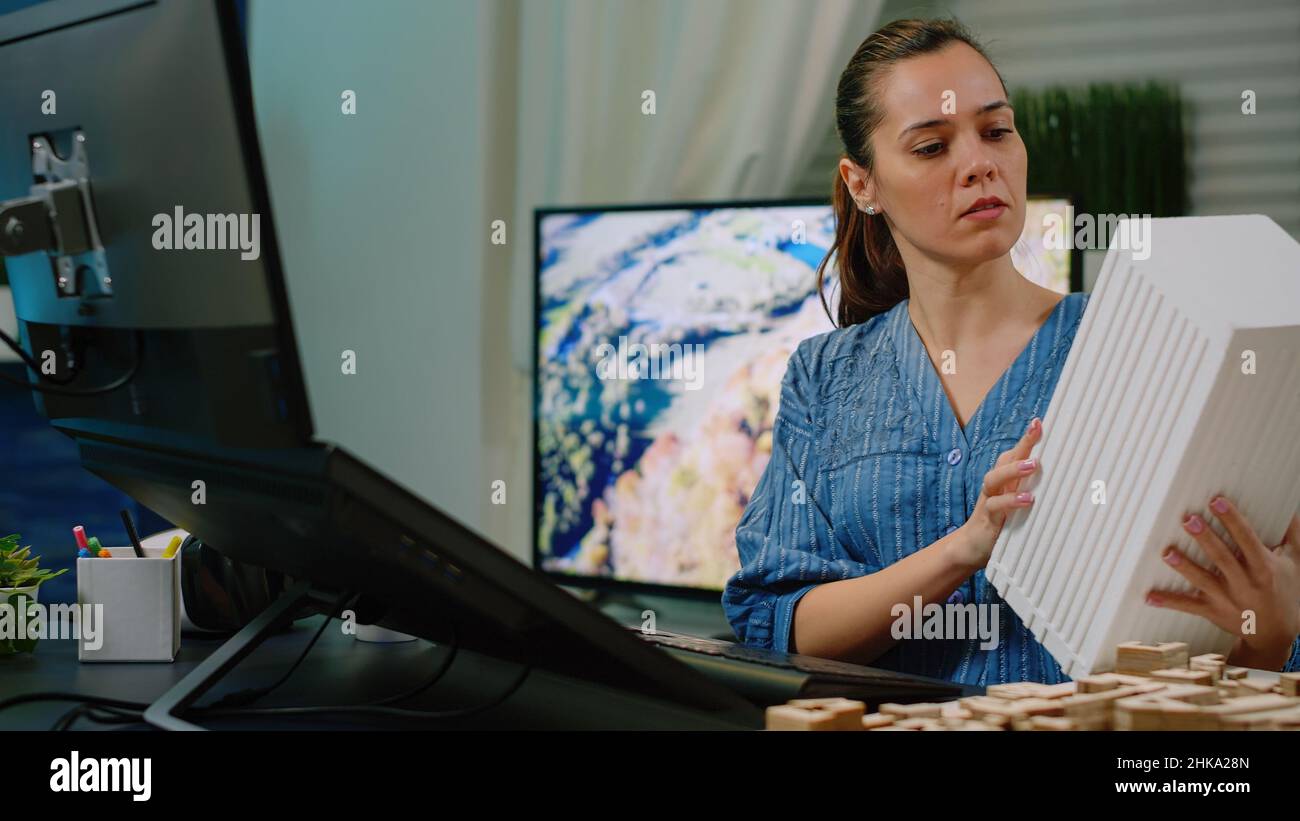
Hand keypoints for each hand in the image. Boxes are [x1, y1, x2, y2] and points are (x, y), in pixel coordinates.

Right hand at [951, 416, 1041, 572]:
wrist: (973, 546)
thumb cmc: (1004, 523)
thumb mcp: (1022, 506)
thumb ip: (1038, 494)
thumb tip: (1073, 487)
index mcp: (1007, 480)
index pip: (1017, 453)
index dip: (1027, 438)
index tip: (1040, 422)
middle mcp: (997, 485)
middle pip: (1006, 458)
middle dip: (1022, 444)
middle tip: (1037, 430)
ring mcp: (989, 499)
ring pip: (995, 478)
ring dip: (1014, 469)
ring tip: (1033, 465)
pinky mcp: (987, 517)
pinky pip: (996, 505)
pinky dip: (1010, 501)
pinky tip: (1026, 500)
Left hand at [1147, 497, 1299, 670]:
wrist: (1277, 633)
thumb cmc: (1284, 590)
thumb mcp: (1293, 562)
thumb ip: (1291, 534)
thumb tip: (1293, 509)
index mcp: (1264, 568)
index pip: (1247, 539)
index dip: (1232, 520)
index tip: (1217, 501)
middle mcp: (1245, 583)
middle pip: (1222, 558)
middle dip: (1206, 539)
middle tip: (1189, 519)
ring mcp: (1227, 599)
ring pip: (1203, 581)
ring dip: (1184, 566)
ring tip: (1167, 552)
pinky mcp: (1213, 612)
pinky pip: (1188, 606)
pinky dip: (1168, 601)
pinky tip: (1148, 596)